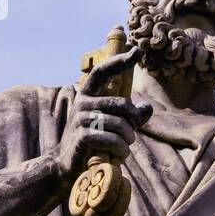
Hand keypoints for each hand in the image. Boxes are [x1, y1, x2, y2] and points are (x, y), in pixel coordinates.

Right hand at [55, 47, 152, 181]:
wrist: (67, 164)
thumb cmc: (93, 142)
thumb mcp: (112, 125)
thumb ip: (130, 115)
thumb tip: (147, 107)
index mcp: (87, 94)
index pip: (103, 71)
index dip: (119, 61)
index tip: (136, 50)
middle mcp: (82, 102)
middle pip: (122, 104)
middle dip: (133, 121)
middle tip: (131, 135)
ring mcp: (80, 119)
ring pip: (120, 124)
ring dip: (128, 139)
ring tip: (124, 147)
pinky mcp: (82, 136)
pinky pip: (113, 139)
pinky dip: (122, 149)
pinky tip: (119, 155)